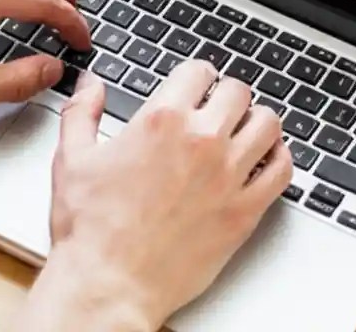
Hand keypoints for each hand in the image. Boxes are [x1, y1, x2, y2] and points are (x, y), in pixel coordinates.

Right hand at [16, 61, 292, 331]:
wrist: (109, 284)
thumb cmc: (91, 229)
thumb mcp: (72, 159)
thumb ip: (82, 112)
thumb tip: (90, 84)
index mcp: (161, 120)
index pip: (199, 71)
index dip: (198, 76)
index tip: (198, 84)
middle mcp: (201, 141)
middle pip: (238, 92)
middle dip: (227, 95)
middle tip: (219, 107)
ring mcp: (229, 175)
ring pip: (268, 125)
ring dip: (257, 121)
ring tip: (246, 129)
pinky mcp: (245, 211)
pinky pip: (282, 171)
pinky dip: (279, 159)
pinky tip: (267, 160)